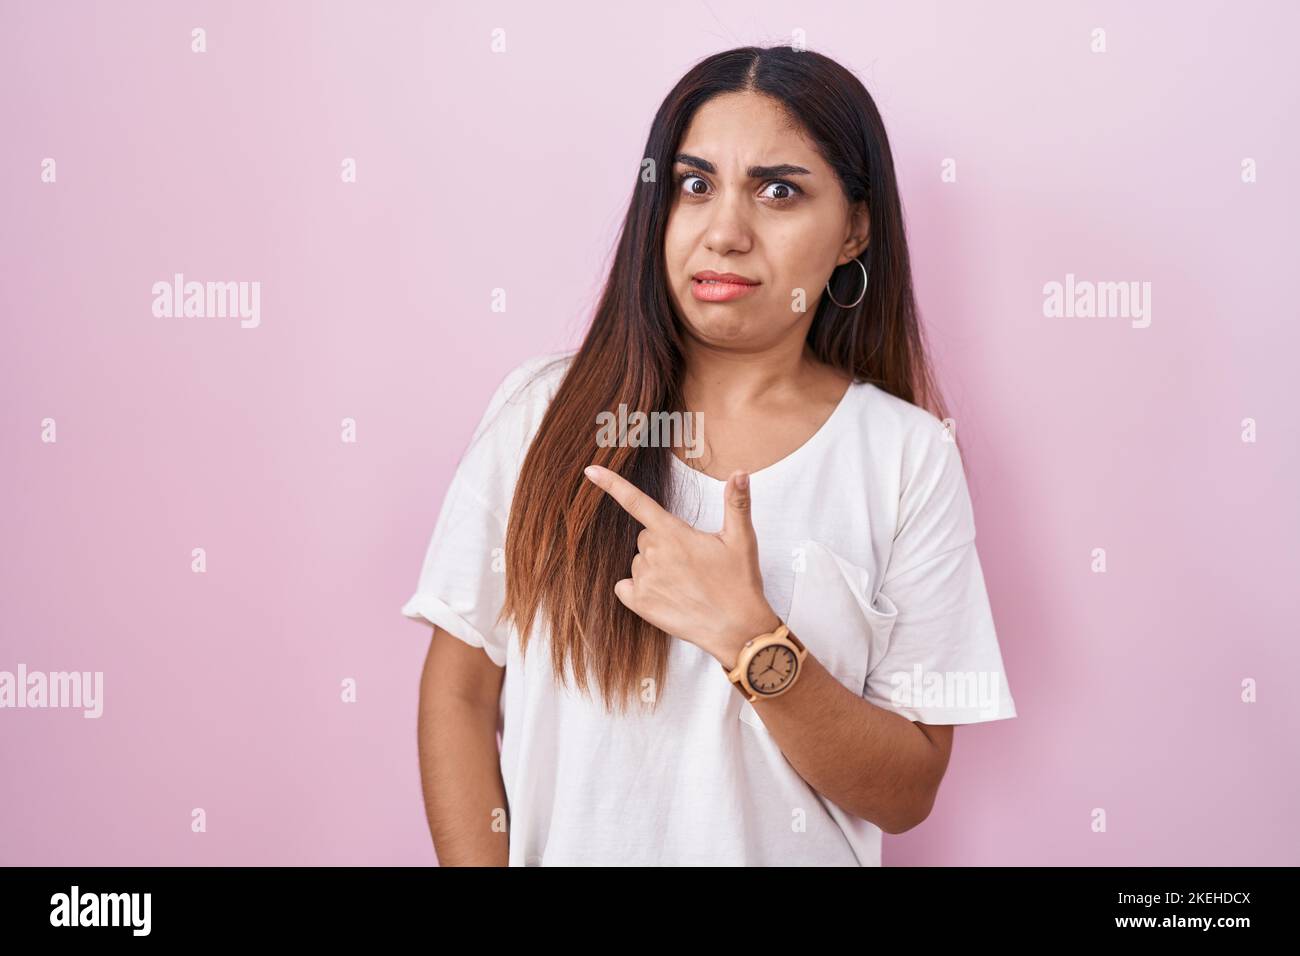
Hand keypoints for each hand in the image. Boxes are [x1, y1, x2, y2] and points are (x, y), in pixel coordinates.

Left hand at [582, 463, 781, 666]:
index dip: (611, 484)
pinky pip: (625, 586)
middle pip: (645, 537)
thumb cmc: (739, 582)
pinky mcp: (639, 603)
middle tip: (691, 562)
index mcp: (673, 533)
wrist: (736, 629)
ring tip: (685, 583)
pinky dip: (638, 589)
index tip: (590, 471)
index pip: (636, 501)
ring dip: (655, 568)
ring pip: (639, 562)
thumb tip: (740, 472)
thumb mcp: (741, 539)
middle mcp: (653, 554)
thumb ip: (736, 502)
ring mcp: (644, 579)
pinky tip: (663, 596)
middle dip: (664, 544)